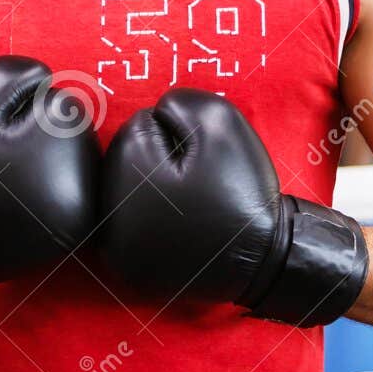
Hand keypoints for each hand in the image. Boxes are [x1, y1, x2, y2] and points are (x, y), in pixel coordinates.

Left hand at [98, 88, 367, 325]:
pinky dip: (152, 218)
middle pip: (126, 158)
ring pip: (127, 190)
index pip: (139, 125)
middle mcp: (108, 215)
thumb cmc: (240, 191)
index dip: (178, 134)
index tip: (203, 160)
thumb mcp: (220, 125)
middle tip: (200, 182)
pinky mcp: (128, 268)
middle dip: (160, 158)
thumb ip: (181, 103)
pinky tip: (180, 226)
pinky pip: (132, 224)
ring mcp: (114, 247)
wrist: (264, 260)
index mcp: (126, 174)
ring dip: (153, 187)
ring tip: (191, 204)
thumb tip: (157, 110)